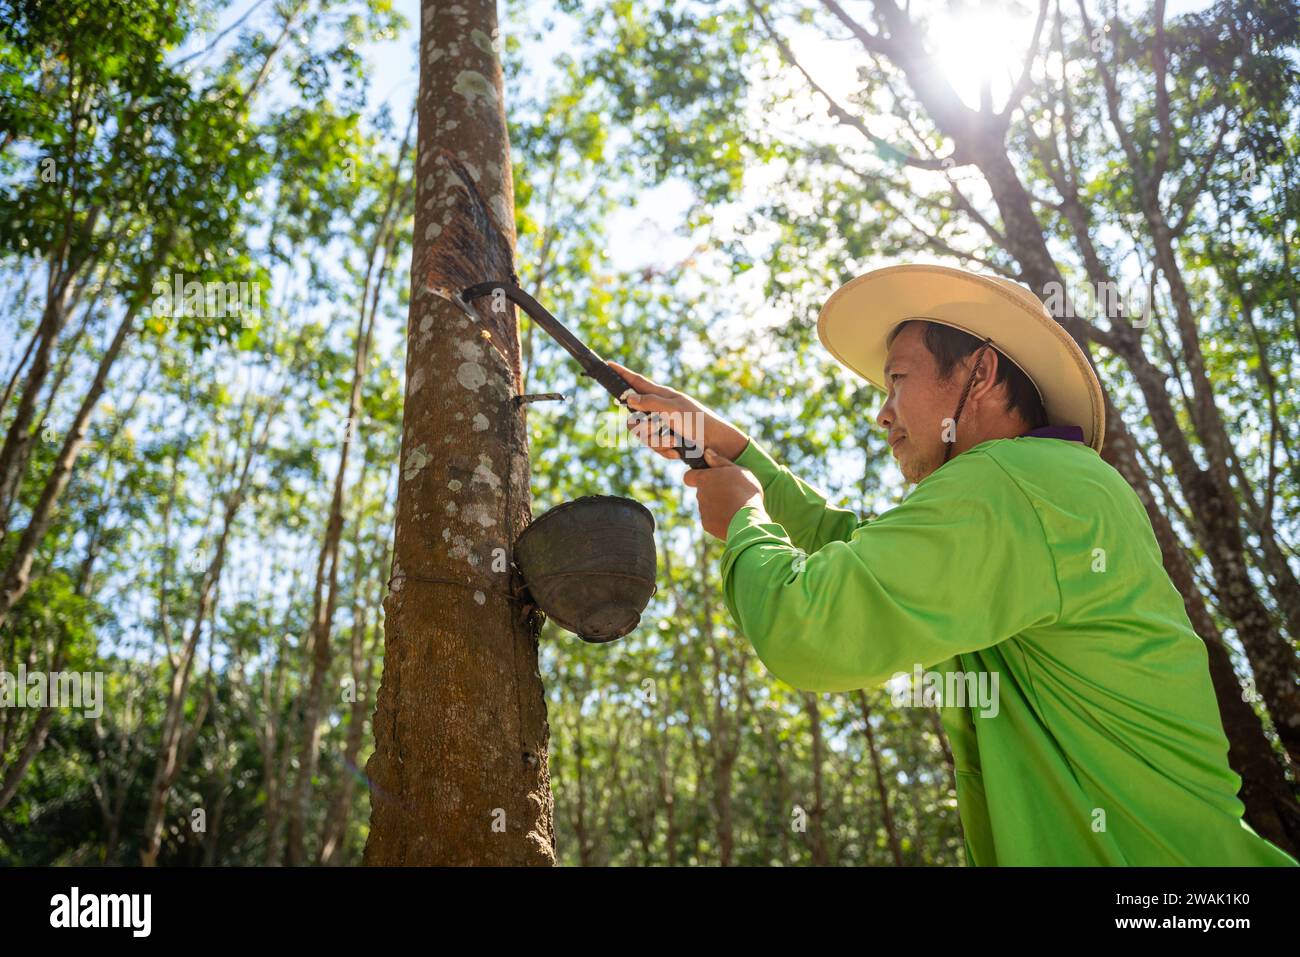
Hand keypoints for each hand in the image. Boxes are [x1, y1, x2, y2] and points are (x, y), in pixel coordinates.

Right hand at [608, 362, 749, 462]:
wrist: (715, 444)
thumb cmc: (697, 421)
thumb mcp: (673, 408)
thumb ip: (649, 402)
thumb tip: (628, 398)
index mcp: (661, 395)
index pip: (637, 381)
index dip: (622, 373)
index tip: (608, 364)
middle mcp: (658, 410)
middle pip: (633, 418)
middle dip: (644, 428)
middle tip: (658, 428)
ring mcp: (661, 427)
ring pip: (642, 436)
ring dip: (658, 441)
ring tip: (674, 440)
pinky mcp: (665, 441)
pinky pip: (654, 448)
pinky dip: (665, 451)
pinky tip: (676, 451)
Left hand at [683, 448, 763, 539]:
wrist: (748, 521)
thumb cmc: (745, 492)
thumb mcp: (737, 470)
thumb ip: (720, 461)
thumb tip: (707, 453)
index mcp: (704, 479)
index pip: (688, 476)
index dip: (695, 476)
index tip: (708, 478)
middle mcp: (699, 495)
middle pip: (702, 491)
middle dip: (712, 491)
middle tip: (730, 493)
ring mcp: (702, 511)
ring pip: (707, 505)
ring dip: (717, 505)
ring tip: (735, 506)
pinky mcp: (707, 525)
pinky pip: (711, 519)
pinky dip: (719, 518)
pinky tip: (733, 517)